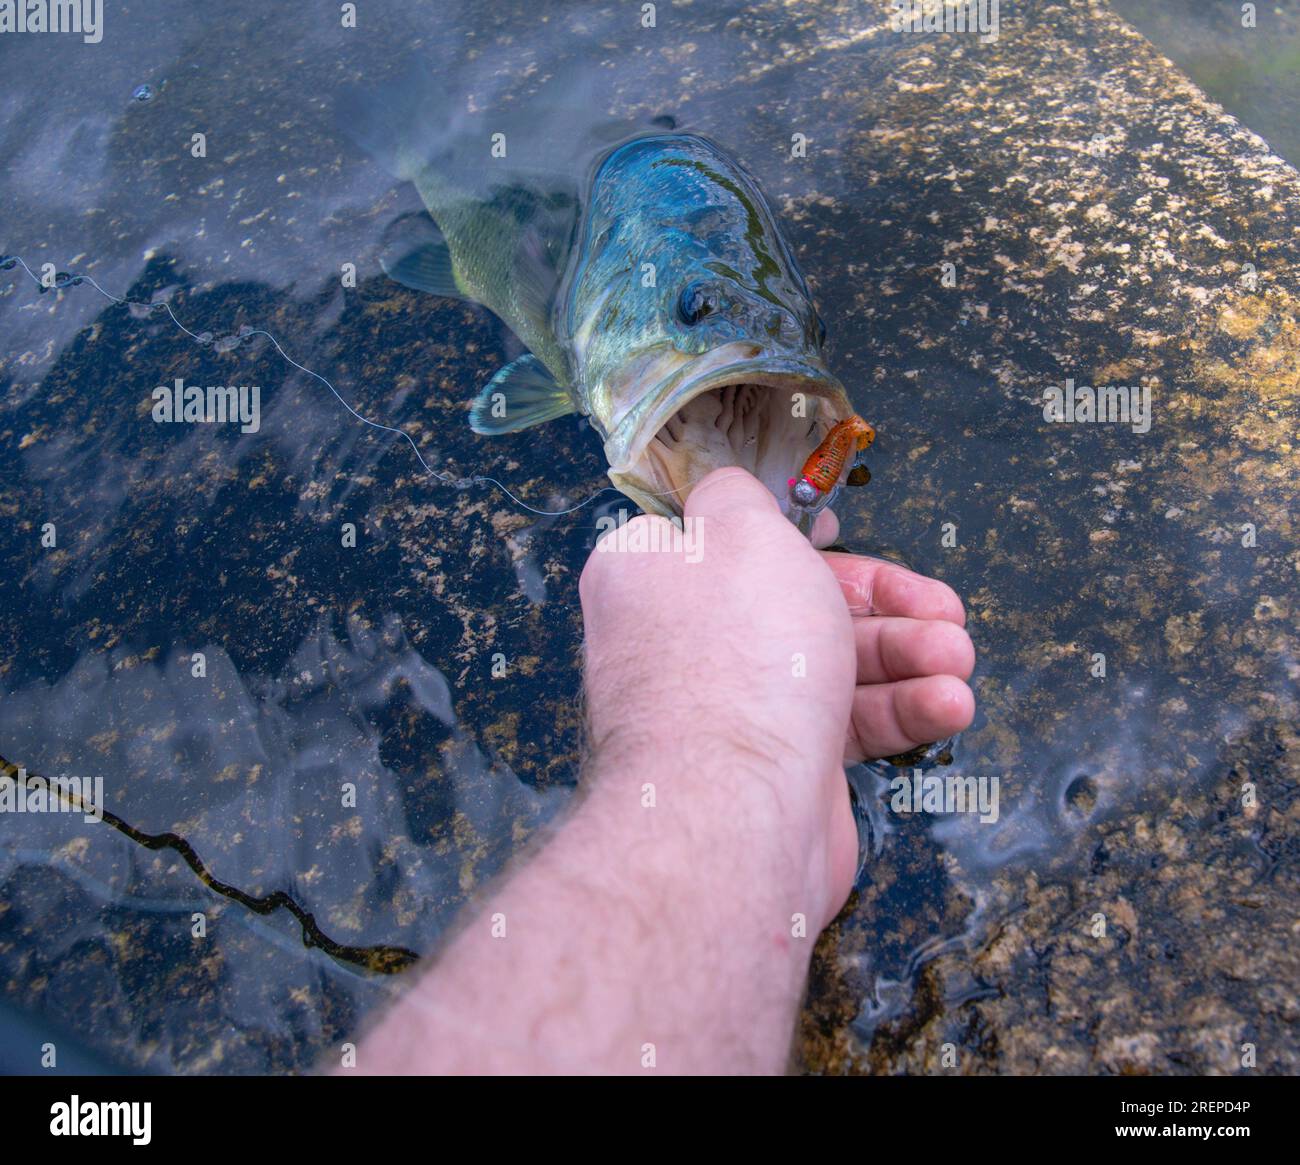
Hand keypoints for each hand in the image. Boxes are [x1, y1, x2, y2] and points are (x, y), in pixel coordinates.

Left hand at [579, 467, 973, 925]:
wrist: (738, 813)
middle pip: (796, 600)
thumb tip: (726, 493)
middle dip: (884, 605)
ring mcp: (728, 707)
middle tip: (945, 613)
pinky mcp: (773, 762)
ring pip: (829, 662)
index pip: (722, 539)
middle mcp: (684, 641)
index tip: (842, 539)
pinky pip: (840, 721)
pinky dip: (895, 709)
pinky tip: (948, 705)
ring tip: (958, 663)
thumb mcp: (742, 533)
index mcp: (651, 577)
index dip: (791, 538)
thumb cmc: (739, 656)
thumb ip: (738, 496)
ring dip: (906, 657)